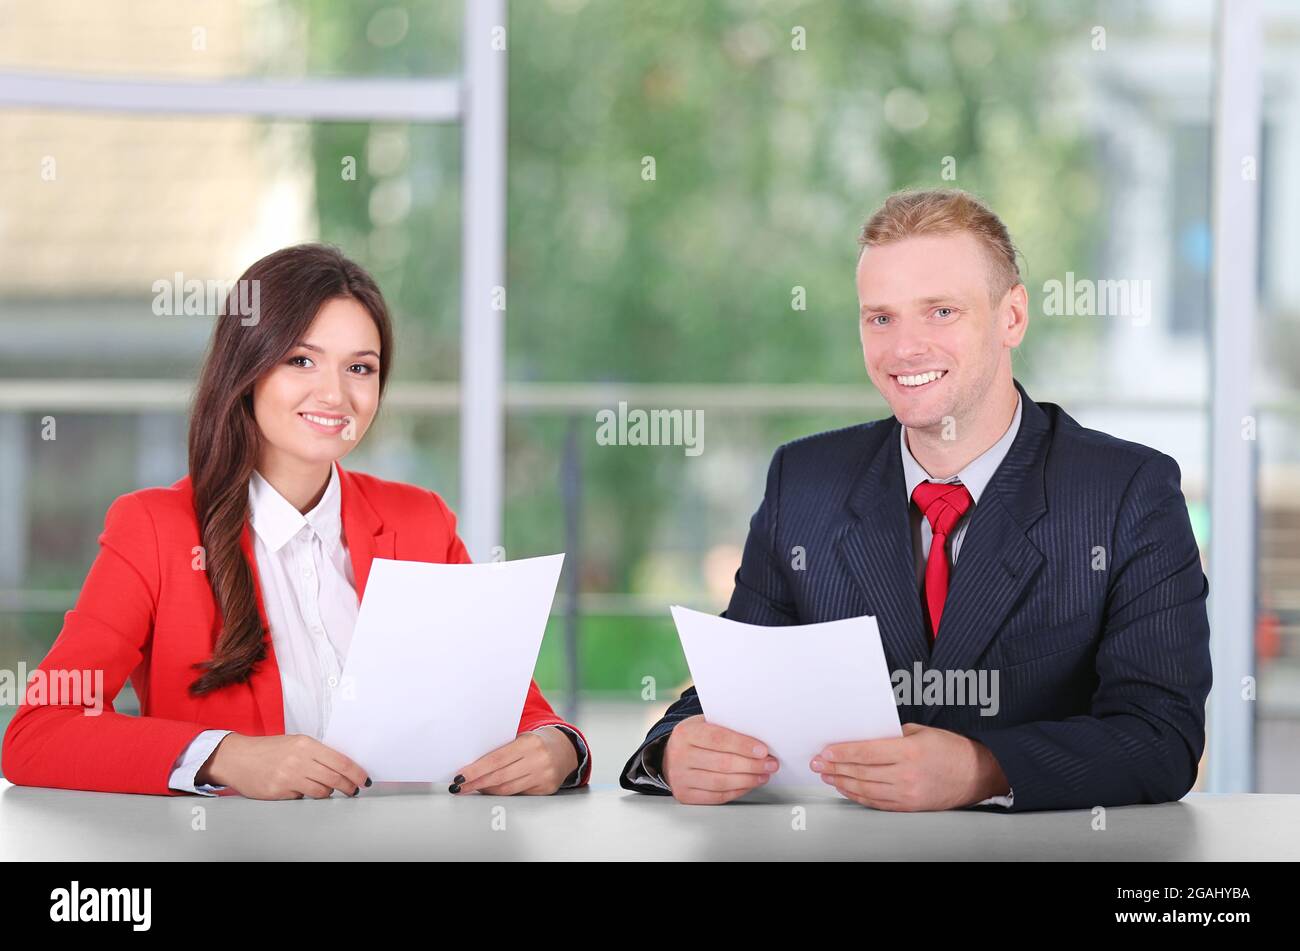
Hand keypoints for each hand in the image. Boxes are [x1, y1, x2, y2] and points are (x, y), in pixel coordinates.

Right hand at [198, 733, 368, 800]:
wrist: (237, 758)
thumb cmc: (268, 749)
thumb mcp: (295, 743)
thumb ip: (316, 754)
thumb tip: (342, 767)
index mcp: (306, 744)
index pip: (340, 762)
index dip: (356, 773)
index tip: (364, 780)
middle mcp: (299, 760)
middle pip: (335, 778)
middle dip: (348, 786)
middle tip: (353, 790)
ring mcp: (288, 777)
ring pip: (321, 791)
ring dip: (329, 792)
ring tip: (329, 790)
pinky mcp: (278, 792)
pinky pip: (302, 797)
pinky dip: (307, 796)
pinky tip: (303, 790)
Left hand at [451, 726, 577, 795]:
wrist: (564, 749)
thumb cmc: (535, 742)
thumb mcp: (520, 739)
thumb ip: (501, 750)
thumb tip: (472, 766)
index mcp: (530, 743)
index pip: (497, 759)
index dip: (476, 770)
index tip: (460, 777)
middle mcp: (539, 760)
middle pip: (500, 777)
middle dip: (476, 783)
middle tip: (459, 787)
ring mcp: (544, 776)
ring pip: (507, 789)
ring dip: (486, 790)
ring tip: (472, 788)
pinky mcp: (546, 789)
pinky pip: (518, 794)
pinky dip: (502, 793)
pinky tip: (492, 790)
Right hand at [660, 714, 779, 804]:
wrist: (669, 755)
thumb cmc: (694, 738)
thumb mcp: (704, 724)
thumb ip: (726, 727)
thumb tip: (758, 735)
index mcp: (685, 732)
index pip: (718, 739)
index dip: (743, 745)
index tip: (763, 750)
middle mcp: (679, 755)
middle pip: (722, 763)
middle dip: (752, 765)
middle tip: (770, 764)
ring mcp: (680, 777)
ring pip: (721, 782)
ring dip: (748, 780)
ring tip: (763, 775)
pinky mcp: (684, 795)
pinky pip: (717, 796)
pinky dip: (737, 791)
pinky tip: (749, 784)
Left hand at [811, 723, 1008, 810]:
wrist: (977, 774)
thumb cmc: (951, 749)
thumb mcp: (921, 732)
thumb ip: (891, 734)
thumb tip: (863, 736)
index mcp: (909, 752)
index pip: (866, 752)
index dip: (842, 753)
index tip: (825, 752)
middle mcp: (907, 775)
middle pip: (861, 772)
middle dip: (835, 768)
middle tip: (818, 764)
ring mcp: (907, 794)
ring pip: (865, 789)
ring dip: (842, 782)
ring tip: (827, 776)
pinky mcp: (909, 806)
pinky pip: (876, 802)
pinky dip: (857, 796)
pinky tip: (846, 788)